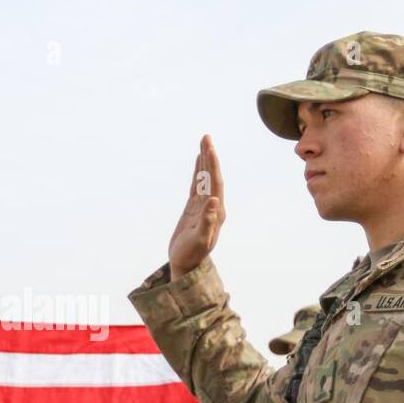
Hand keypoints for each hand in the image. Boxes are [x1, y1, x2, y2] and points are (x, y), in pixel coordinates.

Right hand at [168, 134, 224, 277]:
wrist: (186, 265)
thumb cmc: (192, 255)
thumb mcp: (200, 240)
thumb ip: (208, 221)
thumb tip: (214, 200)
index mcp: (217, 212)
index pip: (216, 183)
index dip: (213, 165)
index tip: (210, 148)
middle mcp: (213, 206)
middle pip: (212, 176)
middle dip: (209, 156)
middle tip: (206, 137)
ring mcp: (203, 206)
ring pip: (204, 178)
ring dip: (204, 160)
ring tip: (203, 142)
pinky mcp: (193, 208)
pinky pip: (196, 185)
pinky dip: (197, 172)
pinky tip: (197, 161)